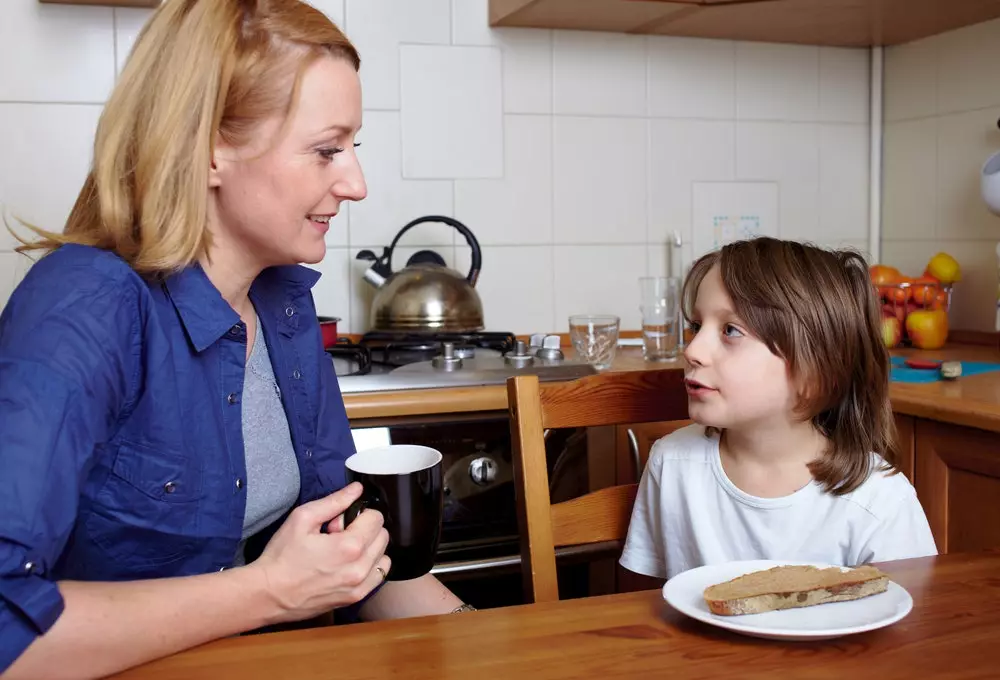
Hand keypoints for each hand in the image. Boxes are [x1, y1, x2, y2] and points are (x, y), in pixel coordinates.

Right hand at [251, 482, 390, 622]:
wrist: (268, 594)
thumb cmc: (281, 556)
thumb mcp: (303, 518)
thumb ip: (334, 501)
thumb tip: (357, 489)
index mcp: (349, 546)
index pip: (376, 518)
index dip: (358, 514)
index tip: (338, 522)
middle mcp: (360, 568)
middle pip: (382, 536)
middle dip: (364, 530)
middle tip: (337, 536)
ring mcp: (359, 586)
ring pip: (383, 556)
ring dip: (369, 549)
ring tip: (342, 553)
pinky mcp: (355, 598)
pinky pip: (378, 576)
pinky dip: (369, 567)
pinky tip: (348, 565)